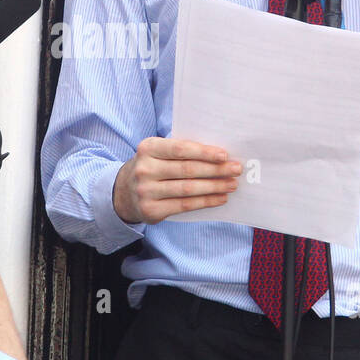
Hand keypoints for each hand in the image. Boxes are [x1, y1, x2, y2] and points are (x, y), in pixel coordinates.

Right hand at [112, 137, 240, 224]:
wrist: (124, 192)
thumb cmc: (152, 167)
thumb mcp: (158, 153)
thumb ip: (181, 151)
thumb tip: (219, 155)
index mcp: (148, 148)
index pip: (180, 149)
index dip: (204, 152)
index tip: (224, 155)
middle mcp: (144, 169)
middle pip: (187, 170)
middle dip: (216, 170)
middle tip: (236, 169)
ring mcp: (146, 191)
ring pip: (188, 189)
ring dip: (214, 187)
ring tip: (231, 184)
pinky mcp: (151, 210)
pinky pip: (185, 206)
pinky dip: (206, 202)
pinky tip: (220, 198)